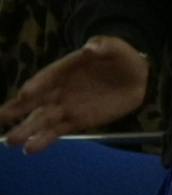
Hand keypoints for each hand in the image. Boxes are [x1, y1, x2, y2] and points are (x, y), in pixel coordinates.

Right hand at [2, 34, 146, 148]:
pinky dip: (44, 140)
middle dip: (15, 110)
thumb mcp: (112, 46)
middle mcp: (58, 90)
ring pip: (42, 120)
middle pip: (33, 101)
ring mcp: (66, 107)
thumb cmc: (119, 57)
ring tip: (11, 142)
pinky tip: (30, 149)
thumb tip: (91, 48)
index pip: (45, 78)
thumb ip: (102, 46)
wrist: (135, 77)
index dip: (36, 86)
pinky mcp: (78, 121)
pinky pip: (59, 131)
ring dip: (27, 130)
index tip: (25, 94)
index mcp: (62, 70)